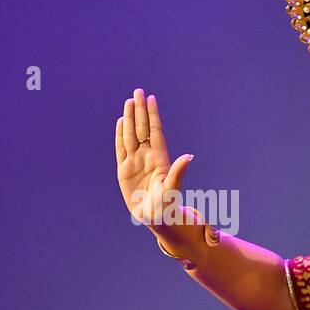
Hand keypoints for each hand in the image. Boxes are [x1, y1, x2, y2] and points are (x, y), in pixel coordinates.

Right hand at [114, 88, 193, 228]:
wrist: (154, 217)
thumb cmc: (166, 205)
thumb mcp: (172, 189)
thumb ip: (178, 172)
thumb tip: (189, 157)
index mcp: (160, 158)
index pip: (155, 131)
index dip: (153, 115)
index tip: (151, 99)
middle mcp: (147, 155)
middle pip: (142, 128)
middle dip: (140, 110)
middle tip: (138, 92)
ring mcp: (135, 161)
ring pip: (131, 135)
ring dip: (129, 118)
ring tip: (129, 102)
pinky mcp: (124, 169)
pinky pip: (121, 148)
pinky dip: (120, 135)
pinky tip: (120, 122)